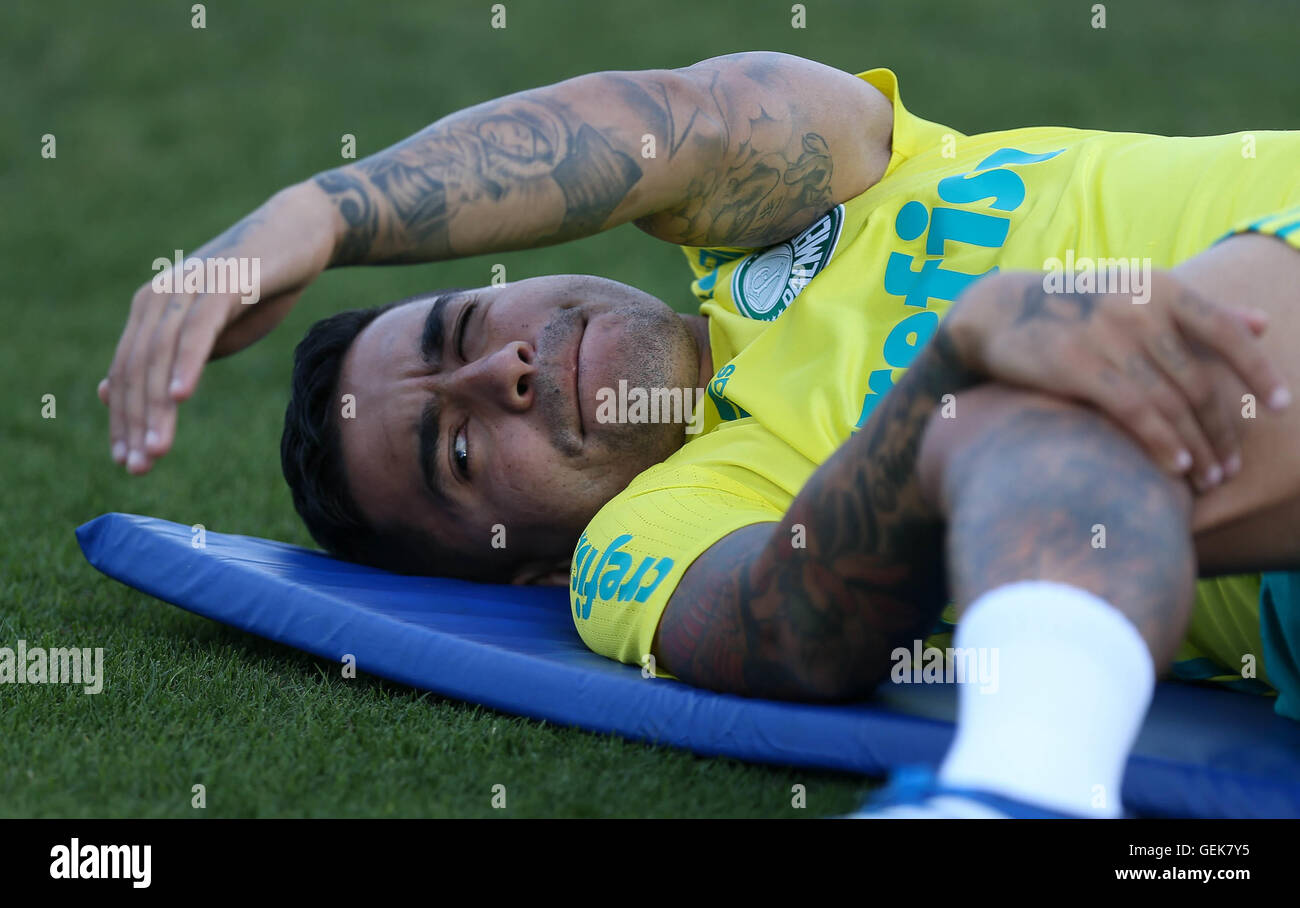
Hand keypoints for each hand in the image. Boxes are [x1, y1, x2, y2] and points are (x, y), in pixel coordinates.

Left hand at [101, 181, 334, 473]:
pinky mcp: (222, 283)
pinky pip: (197, 329)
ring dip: (156, 406)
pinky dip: (186, 363)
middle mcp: (157, 298)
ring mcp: (188, 288)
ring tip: (158, 449)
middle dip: (135, 422)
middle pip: (136, 369)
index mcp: (149, 312)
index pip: (126, 375)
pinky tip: (181, 396)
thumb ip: (166, 360)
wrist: (299, 235)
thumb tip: (107, 393)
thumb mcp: (208, 333)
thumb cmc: (257, 289)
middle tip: (139, 467)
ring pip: (160, 355)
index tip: (129, 464)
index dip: (125, 421)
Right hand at [945, 269, 1289, 489]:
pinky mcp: (1079, 367)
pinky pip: (1135, 412)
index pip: (1228, 332)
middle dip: (1221, 432)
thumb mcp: (1138, 293)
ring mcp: (1110, 338)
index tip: (1282, 407)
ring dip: (1196, 447)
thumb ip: (1199, 311)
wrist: (998, 310)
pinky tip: (1174, 467)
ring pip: (1171, 404)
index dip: (1259, 372)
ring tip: (1208, 479)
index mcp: (1163, 288)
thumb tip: (1263, 324)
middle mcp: (1141, 310)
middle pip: (1199, 383)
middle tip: (1230, 469)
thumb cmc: (1075, 307)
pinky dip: (1160, 442)